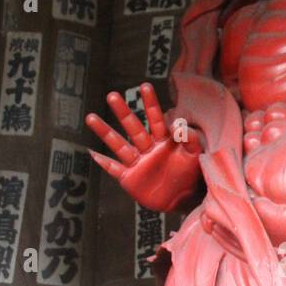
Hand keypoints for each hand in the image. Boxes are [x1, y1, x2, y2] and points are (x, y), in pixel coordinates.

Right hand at [86, 84, 201, 212]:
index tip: (145, 86)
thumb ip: (191, 139)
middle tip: (112, 95)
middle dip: (123, 112)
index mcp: (163, 141)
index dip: (151, 103)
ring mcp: (137, 163)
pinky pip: (114, 169)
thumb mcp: (194, 155)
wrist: (182, 199)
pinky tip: (92, 153)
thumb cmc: (190, 175)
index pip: (156, 119)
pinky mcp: (130, 178)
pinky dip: (104, 163)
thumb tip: (179, 124)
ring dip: (105, 132)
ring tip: (90, 117)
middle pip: (133, 127)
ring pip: (119, 145)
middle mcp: (147, 149)